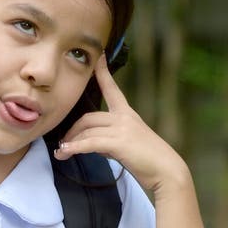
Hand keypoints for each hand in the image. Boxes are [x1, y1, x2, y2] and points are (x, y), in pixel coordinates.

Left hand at [54, 53, 188, 194]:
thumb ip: (110, 139)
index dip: (103, 73)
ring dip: (71, 143)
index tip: (99, 57)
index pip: (112, 90)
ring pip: (87, 131)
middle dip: (73, 131)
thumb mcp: (128, 144)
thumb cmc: (149, 160)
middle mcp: (124, 118)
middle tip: (64, 144)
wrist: (166, 171)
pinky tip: (65, 152)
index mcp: (128, 114)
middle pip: (89, 118)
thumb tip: (92, 143)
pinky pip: (90, 143)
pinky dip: (75, 147)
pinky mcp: (119, 143)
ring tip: (61, 153)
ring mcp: (122, 129)